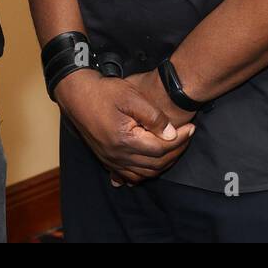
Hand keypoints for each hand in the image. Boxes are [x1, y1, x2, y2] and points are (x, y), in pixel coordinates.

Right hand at [55, 70, 195, 185]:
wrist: (76, 93)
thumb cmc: (104, 91)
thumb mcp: (131, 96)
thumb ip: (153, 116)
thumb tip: (172, 133)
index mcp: (125, 140)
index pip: (161, 148)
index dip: (180, 140)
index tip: (191, 128)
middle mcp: (118, 155)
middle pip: (156, 164)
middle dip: (176, 151)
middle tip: (187, 136)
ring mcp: (111, 160)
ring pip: (144, 173)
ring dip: (163, 163)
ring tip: (174, 147)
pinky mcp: (106, 159)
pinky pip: (129, 176)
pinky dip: (144, 173)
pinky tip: (150, 165)